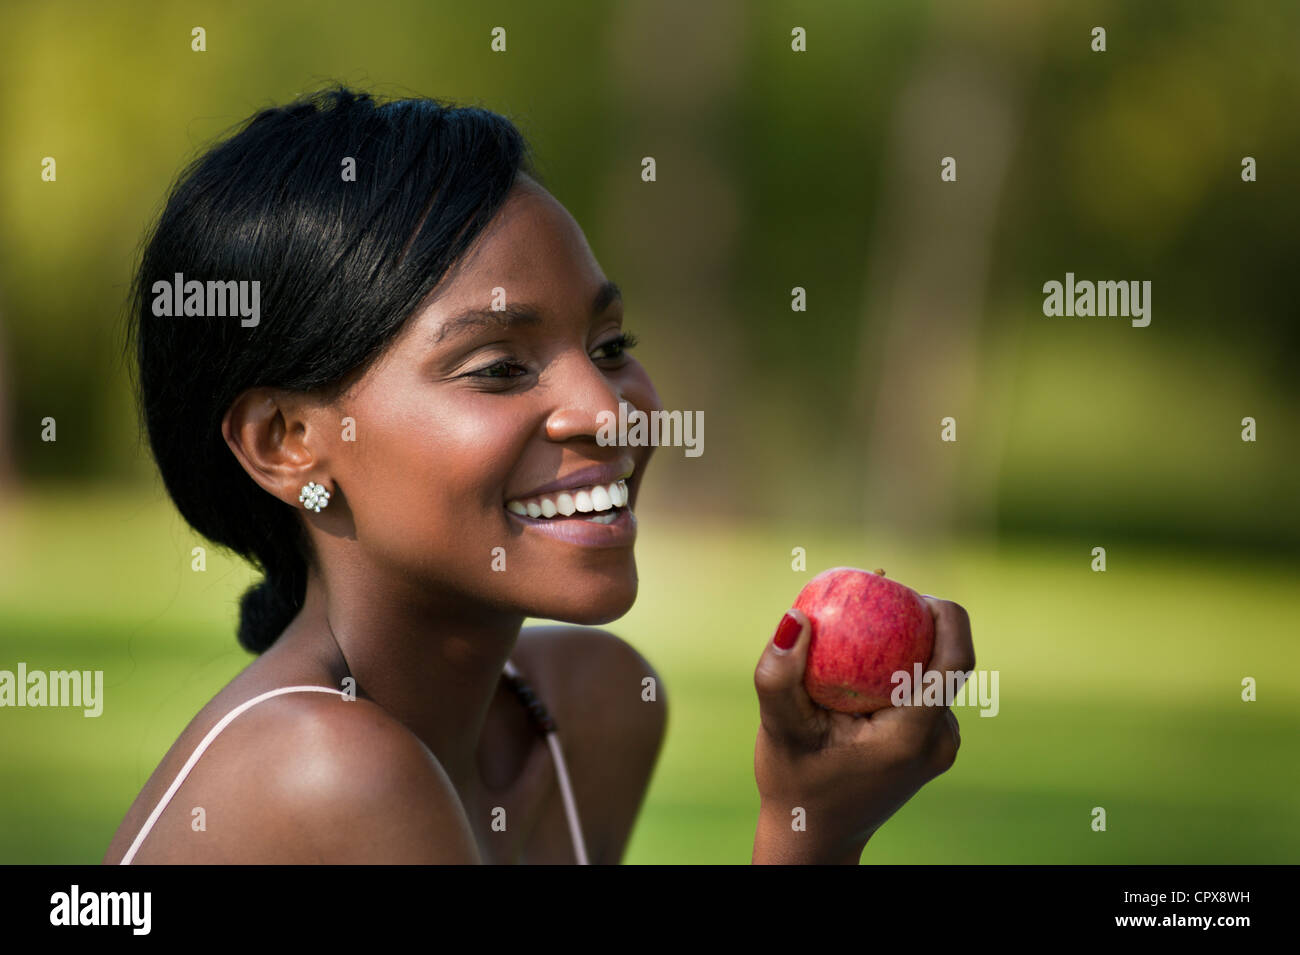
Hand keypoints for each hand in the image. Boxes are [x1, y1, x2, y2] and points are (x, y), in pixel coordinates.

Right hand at [751, 597, 973, 863]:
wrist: (813, 835)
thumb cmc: (794, 783)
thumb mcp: (778, 728)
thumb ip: (780, 675)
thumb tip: (797, 614)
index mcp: (913, 736)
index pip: (954, 660)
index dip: (945, 614)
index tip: (908, 588)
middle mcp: (938, 741)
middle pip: (949, 661)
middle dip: (922, 618)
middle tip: (879, 591)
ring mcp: (940, 746)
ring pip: (937, 675)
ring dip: (910, 643)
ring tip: (866, 619)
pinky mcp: (931, 745)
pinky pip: (925, 690)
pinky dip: (902, 666)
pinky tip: (866, 655)